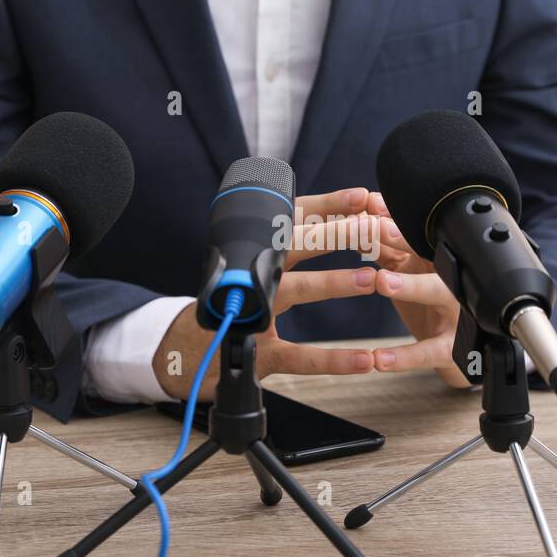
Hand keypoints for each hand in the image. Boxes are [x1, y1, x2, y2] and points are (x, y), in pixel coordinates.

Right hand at [152, 188, 380, 399]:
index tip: (363, 196)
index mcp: (257, 248)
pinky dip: (332, 360)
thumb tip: (345, 218)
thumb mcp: (255, 266)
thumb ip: (293, 243)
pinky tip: (364, 359)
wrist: (184, 348)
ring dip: (333, 283)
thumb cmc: (234, 301)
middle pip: (297, 245)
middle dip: (337, 234)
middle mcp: (253, 272)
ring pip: (295, 290)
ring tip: (370, 279)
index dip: (329, 206)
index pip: (294, 218)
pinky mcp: (258, 352)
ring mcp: (254, 311)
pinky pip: (299, 356)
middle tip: (372, 227)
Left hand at [367, 193, 469, 387]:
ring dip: (410, 286)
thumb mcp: (404, 270)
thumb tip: (359, 209)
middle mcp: (452, 279)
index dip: (391, 217)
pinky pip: (429, 352)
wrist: (457, 352)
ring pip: (438, 295)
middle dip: (405, 239)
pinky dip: (405, 356)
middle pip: (433, 252)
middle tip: (377, 230)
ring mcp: (457, 312)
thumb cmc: (427, 303)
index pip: (417, 230)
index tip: (365, 205)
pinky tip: (380, 360)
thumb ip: (383, 243)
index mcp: (438, 256)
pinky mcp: (452, 347)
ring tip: (382, 282)